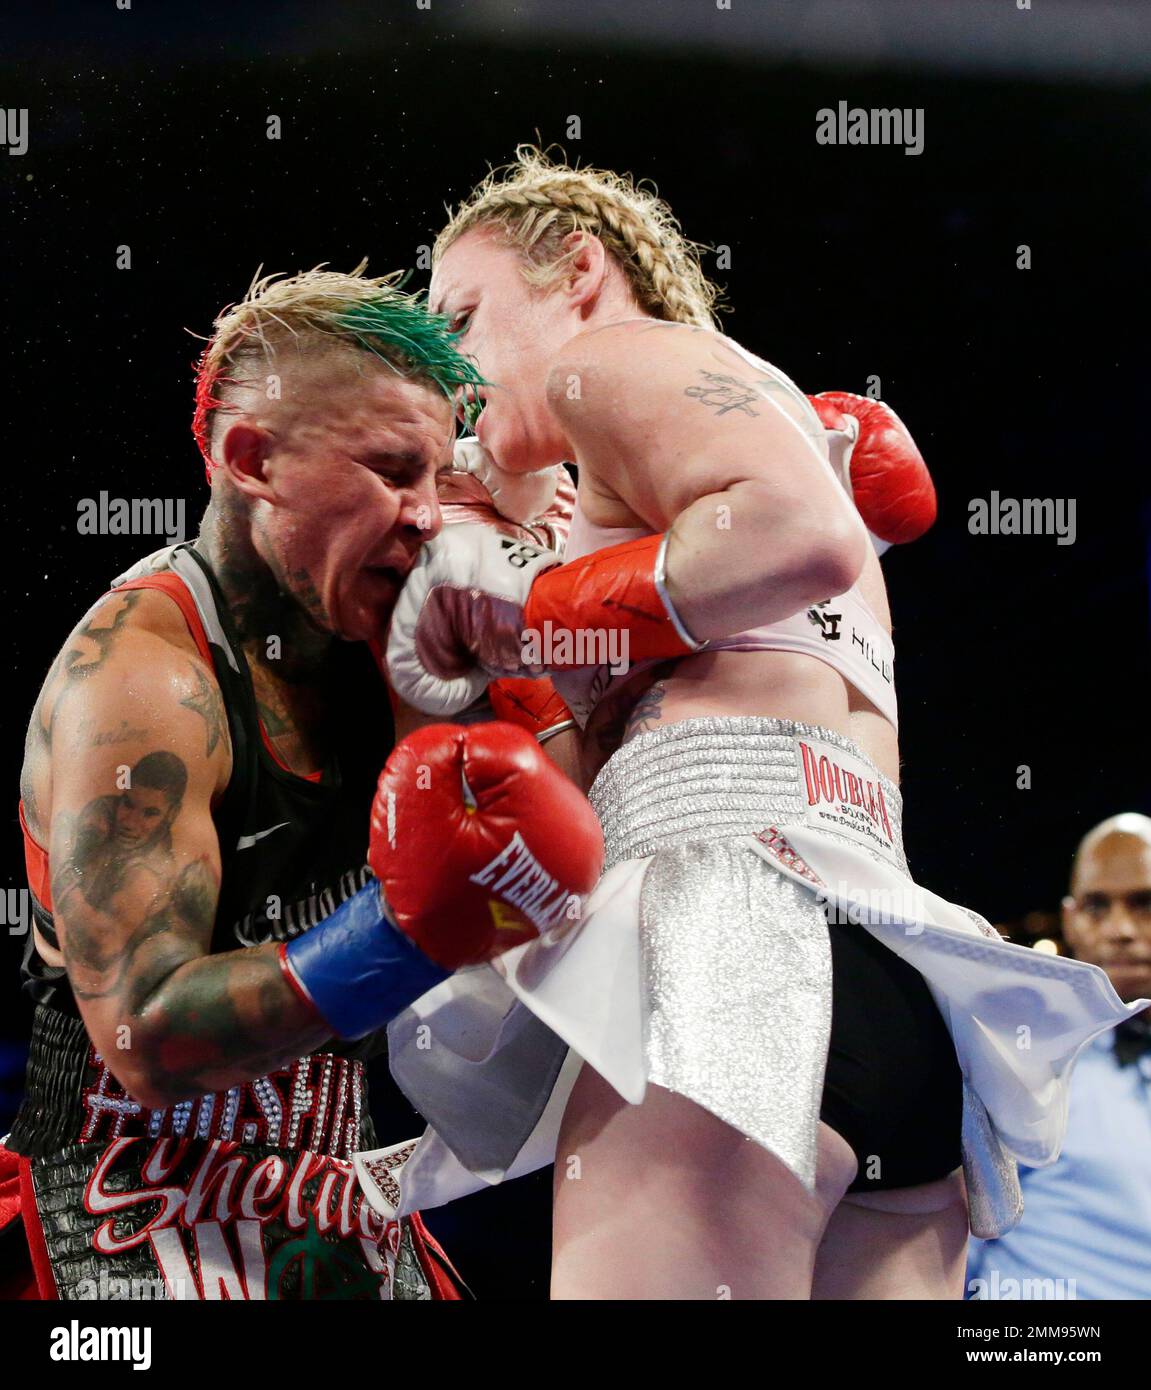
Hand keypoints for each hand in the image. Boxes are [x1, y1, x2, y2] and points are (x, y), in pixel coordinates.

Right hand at [369, 721, 603, 967]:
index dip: (455, 761)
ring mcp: (578, 848)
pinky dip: (500, 819)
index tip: (436, 791)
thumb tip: (458, 739)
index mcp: (552, 816)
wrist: (431, 953)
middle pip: (517, 767)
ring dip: (488, 800)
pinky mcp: (566, 858)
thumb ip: (432, 759)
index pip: (501, 747)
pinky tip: (479, 848)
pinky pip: (529, 814)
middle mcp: (581, 831)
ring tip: (463, 836)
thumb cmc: (429, 892)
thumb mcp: (416, 814)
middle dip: (475, 783)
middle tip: (448, 819)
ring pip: (522, 788)